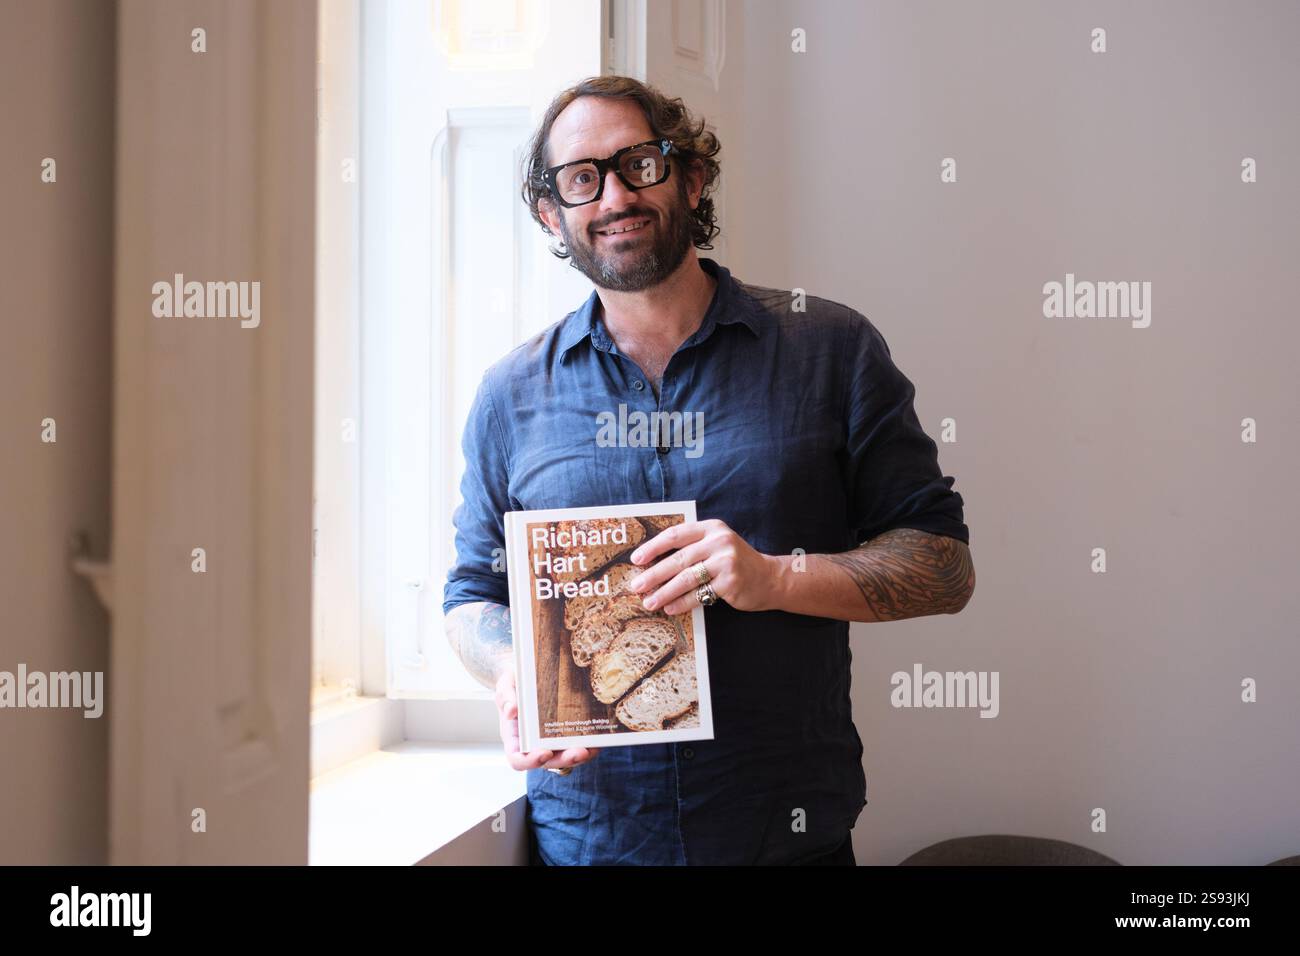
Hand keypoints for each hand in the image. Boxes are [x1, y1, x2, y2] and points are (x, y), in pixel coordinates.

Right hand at [494, 659, 599, 771]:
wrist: (529, 676)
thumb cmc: (514, 685)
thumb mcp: (505, 686)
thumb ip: (505, 697)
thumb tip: (511, 711)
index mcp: (515, 739)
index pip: (518, 760)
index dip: (531, 762)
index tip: (545, 753)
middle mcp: (533, 745)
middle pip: (548, 762)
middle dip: (565, 759)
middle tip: (579, 752)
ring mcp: (551, 741)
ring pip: (565, 757)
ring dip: (580, 756)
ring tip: (593, 748)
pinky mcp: (566, 734)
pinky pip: (577, 745)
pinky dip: (588, 745)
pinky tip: (598, 739)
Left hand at [625, 518, 778, 614]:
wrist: (769, 578)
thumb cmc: (735, 563)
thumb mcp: (716, 546)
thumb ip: (692, 548)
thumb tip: (653, 564)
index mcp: (711, 528)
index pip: (675, 535)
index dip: (653, 547)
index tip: (636, 559)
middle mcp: (719, 542)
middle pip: (678, 559)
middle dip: (653, 574)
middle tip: (636, 586)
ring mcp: (726, 562)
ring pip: (686, 578)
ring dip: (664, 592)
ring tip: (649, 603)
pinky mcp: (730, 582)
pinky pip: (699, 594)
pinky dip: (682, 603)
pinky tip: (670, 609)